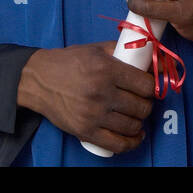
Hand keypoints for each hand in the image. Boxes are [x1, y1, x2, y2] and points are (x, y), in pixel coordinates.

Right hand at [17, 43, 154, 153]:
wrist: (38, 80)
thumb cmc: (69, 62)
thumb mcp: (97, 49)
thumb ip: (125, 51)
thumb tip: (155, 61)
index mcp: (106, 70)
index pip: (145, 85)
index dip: (152, 86)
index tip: (149, 86)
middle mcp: (101, 93)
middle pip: (141, 106)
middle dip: (147, 104)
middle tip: (142, 100)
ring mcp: (93, 115)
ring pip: (132, 125)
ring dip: (139, 121)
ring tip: (136, 115)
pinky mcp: (84, 131)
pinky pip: (117, 144)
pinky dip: (131, 142)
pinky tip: (135, 135)